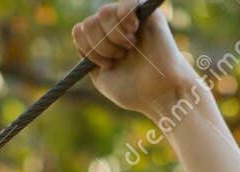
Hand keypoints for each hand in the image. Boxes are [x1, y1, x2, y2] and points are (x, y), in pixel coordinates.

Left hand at [72, 2, 198, 118]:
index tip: (104, 64)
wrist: (160, 95)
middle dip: (99, 45)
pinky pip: (126, 3)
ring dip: (112, 37)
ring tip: (128, 50)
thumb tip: (78, 30)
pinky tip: (133, 32)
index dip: (87, 47)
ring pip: (103, 13)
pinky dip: (125, 18)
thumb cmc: (135, 91)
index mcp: (104, 42)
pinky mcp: (147, 13)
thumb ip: (88, 55)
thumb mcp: (102, 78)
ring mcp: (131, 19)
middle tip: (118, 58)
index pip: (80, 30)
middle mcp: (116, 28)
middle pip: (90, 22)